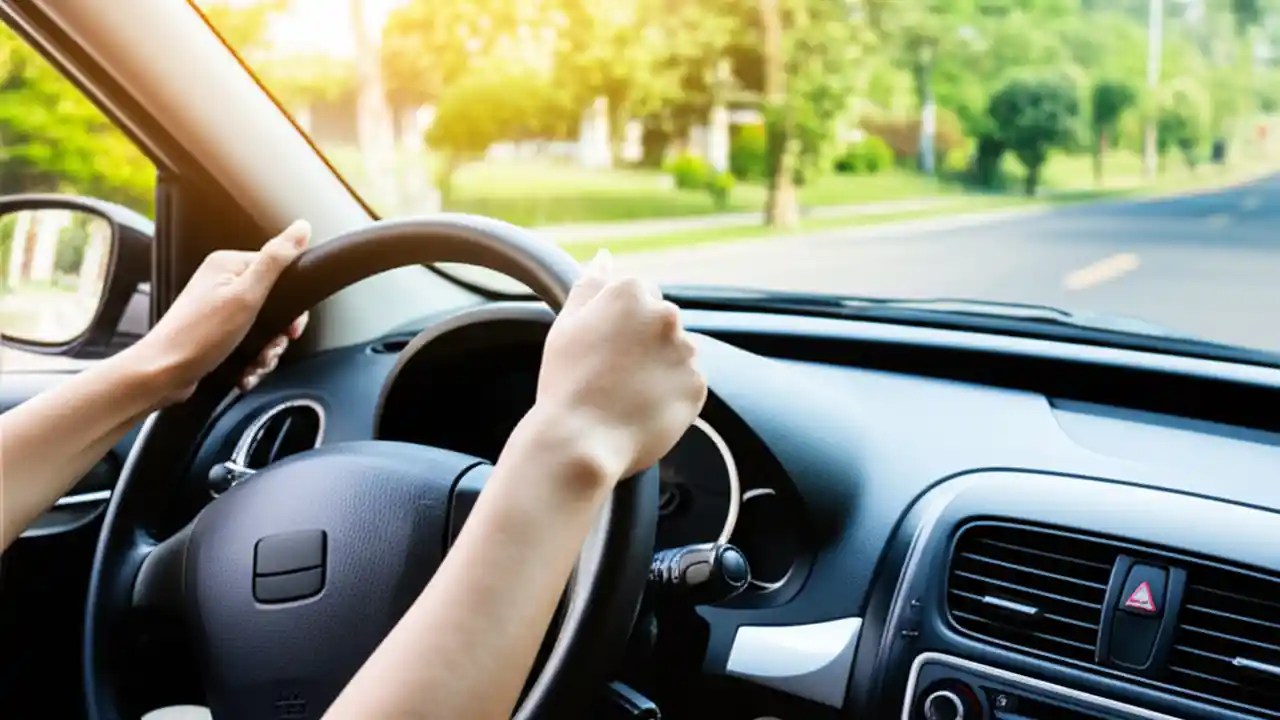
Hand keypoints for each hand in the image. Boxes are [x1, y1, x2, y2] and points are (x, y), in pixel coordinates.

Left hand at [130, 220, 310, 403]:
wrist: (163, 373)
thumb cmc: (199, 336)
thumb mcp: (247, 295)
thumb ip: (276, 260)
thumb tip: (301, 228)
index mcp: (228, 266)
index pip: (278, 272)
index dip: (291, 303)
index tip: (291, 327)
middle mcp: (221, 283)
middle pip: (274, 304)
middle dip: (278, 334)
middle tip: (272, 348)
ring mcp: (218, 309)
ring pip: (264, 328)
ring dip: (267, 352)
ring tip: (256, 364)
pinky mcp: (217, 332)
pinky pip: (248, 343)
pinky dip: (252, 360)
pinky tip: (246, 372)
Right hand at [530, 250, 706, 481]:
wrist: (581, 441)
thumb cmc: (566, 382)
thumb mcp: (566, 325)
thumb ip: (590, 284)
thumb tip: (605, 256)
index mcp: (631, 293)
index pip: (637, 294)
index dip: (619, 324)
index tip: (604, 348)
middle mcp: (666, 314)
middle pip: (660, 321)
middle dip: (643, 341)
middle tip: (613, 373)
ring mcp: (686, 351)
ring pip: (676, 352)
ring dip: (660, 366)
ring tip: (627, 394)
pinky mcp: (699, 386)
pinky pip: (687, 384)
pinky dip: (670, 394)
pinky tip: (643, 408)